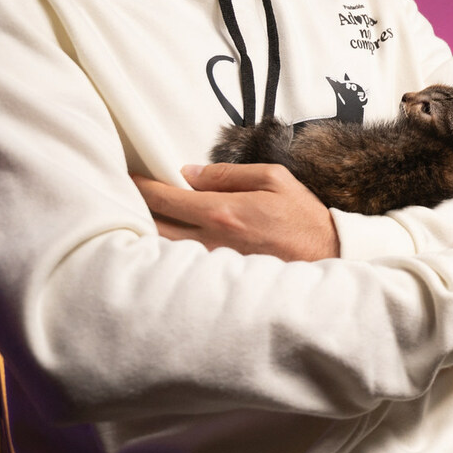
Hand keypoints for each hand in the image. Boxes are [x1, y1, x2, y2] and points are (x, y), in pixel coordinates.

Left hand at [135, 164, 337, 262]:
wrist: (328, 256)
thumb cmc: (303, 216)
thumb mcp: (273, 179)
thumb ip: (228, 174)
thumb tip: (190, 174)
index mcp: (223, 212)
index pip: (166, 198)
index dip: (142, 186)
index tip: (128, 177)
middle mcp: (211, 241)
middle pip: (155, 226)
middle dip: (137, 209)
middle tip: (124, 195)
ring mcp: (213, 264)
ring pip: (164, 249)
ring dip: (148, 231)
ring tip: (139, 216)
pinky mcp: (219, 278)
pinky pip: (182, 263)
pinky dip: (166, 250)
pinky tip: (163, 240)